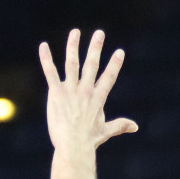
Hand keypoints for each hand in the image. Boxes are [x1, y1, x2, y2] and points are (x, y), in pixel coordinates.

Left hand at [38, 29, 136, 156]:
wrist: (73, 146)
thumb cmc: (89, 141)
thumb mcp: (106, 131)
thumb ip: (120, 125)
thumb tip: (135, 126)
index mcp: (98, 98)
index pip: (109, 77)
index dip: (115, 64)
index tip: (119, 52)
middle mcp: (86, 90)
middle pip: (92, 64)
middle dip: (96, 47)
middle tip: (99, 32)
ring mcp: (70, 90)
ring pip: (72, 63)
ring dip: (74, 46)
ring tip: (76, 32)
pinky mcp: (56, 93)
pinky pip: (50, 72)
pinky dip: (46, 59)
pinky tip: (43, 46)